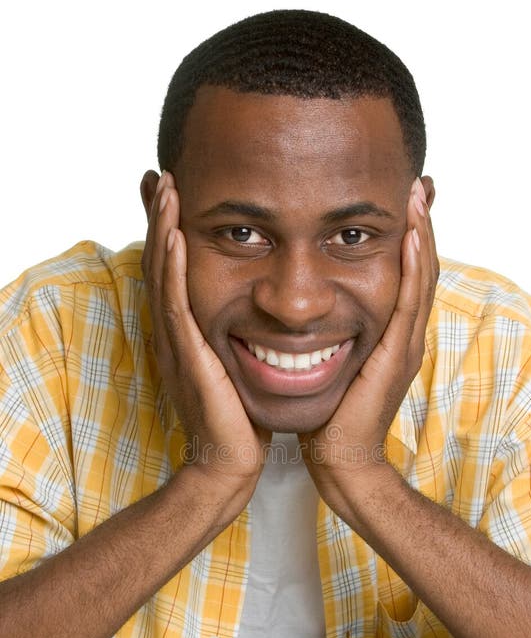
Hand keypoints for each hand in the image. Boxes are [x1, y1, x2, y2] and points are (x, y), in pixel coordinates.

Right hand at [141, 171, 270, 496]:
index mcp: (188, 333)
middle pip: (162, 264)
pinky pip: (176, 306)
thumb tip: (264, 319)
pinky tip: (174, 237)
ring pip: (163, 276)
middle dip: (160, 218)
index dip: (171, 231)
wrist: (231, 463)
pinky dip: (173, 269)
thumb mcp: (240, 368)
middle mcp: (176, 333)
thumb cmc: (240, 420)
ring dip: (161, 230)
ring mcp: (176, 344)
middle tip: (160, 175)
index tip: (176, 194)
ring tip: (164, 188)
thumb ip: (241, 340)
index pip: (176, 271)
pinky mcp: (186, 357)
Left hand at [298, 177, 438, 507]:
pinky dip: (413, 268)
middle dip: (420, 226)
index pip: (403, 277)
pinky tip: (410, 237)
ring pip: (421, 280)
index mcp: (389, 337)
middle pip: (420, 271)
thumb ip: (327, 337)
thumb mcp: (329, 366)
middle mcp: (404, 337)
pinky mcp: (397, 357)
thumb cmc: (328, 417)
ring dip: (422, 236)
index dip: (406, 239)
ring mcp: (405, 347)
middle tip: (418, 185)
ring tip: (417, 196)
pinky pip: (408, 304)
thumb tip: (304, 315)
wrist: (338, 460)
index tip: (399, 202)